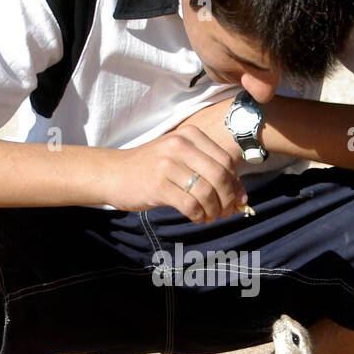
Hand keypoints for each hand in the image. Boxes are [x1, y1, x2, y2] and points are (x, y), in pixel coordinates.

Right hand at [105, 122, 246, 222]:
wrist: (113, 173)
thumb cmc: (151, 168)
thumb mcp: (179, 157)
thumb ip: (208, 169)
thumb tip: (240, 195)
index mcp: (190, 135)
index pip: (226, 161)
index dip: (236, 184)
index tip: (238, 200)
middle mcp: (179, 145)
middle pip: (220, 176)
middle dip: (228, 199)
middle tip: (227, 212)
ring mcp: (167, 164)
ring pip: (207, 192)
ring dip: (214, 210)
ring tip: (210, 217)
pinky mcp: (158, 185)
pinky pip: (190, 205)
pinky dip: (199, 216)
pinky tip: (197, 218)